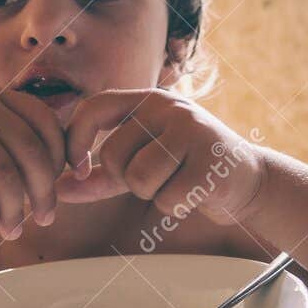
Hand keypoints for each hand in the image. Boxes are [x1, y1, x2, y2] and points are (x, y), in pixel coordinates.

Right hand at [0, 83, 64, 238]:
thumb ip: (18, 143)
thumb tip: (75, 163)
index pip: (43, 121)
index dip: (61, 156)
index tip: (67, 185)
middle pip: (28, 149)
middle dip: (43, 190)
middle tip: (44, 219)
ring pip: (3, 174)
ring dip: (14, 210)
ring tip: (12, 230)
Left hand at [56, 89, 265, 222]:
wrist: (248, 180)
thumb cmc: (186, 169)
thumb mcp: (142, 163)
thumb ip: (100, 175)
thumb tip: (58, 188)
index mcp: (148, 101)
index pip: (94, 107)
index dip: (75, 140)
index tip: (78, 169)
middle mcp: (169, 107)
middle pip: (114, 154)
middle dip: (125, 179)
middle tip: (157, 177)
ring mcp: (193, 131)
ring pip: (139, 178)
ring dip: (152, 194)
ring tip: (176, 183)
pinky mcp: (210, 162)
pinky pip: (167, 197)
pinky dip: (175, 206)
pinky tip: (194, 194)